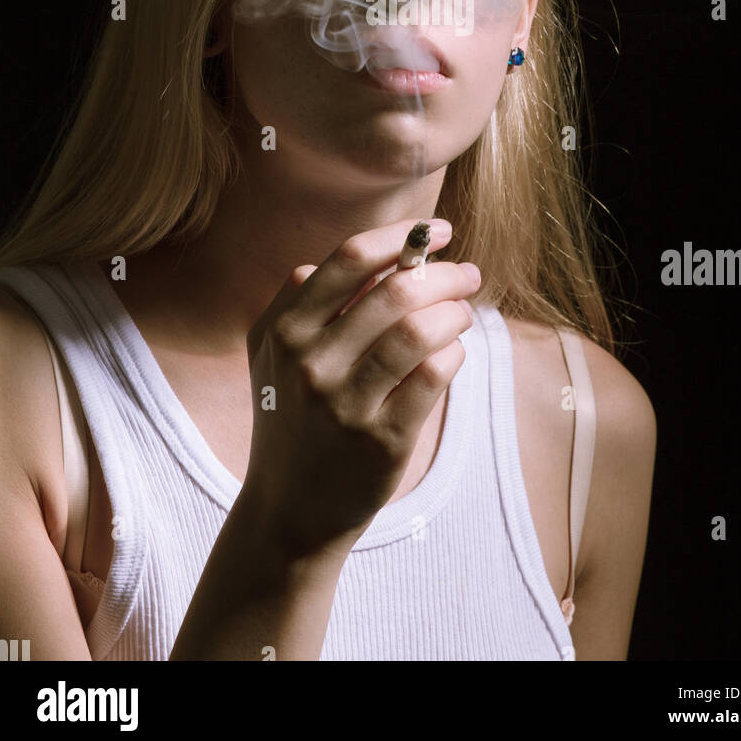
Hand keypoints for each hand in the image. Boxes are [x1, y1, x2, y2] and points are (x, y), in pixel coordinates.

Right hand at [244, 218, 479, 559]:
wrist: (289, 509)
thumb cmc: (291, 416)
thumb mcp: (273, 354)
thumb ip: (302, 298)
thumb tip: (366, 257)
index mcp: (285, 330)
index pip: (350, 258)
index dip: (401, 236)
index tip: (436, 231)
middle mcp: (311, 363)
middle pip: (395, 290)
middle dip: (445, 273)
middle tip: (467, 273)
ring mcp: (347, 403)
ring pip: (421, 330)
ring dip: (456, 311)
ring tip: (463, 312)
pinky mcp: (383, 439)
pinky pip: (436, 375)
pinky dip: (454, 352)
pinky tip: (452, 352)